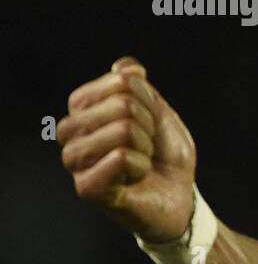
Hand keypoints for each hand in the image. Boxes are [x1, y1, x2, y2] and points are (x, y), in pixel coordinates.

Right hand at [57, 56, 196, 243]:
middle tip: (148, 145)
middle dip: (149, 124)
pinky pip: (121, 158)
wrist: (180, 196)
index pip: (120, 82)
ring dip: (146, 145)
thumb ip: (140, 87)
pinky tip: (137, 177)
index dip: (147, 100)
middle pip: (122, 104)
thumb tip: (127, 67)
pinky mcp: (86, 188)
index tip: (149, 121)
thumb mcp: (159, 112)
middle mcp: (71, 132)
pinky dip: (141, 166)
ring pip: (122, 130)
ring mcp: (75, 161)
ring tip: (142, 159)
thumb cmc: (165, 153)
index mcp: (85, 108)